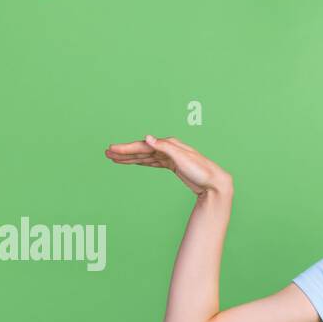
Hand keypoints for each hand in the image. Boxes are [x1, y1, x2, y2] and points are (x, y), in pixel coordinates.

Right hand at [104, 135, 231, 196]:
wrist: (215, 183)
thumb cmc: (202, 171)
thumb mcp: (183, 159)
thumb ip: (165, 147)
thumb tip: (147, 137)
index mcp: (169, 145)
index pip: (143, 146)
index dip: (126, 148)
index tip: (111, 150)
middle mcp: (169, 149)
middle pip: (142, 150)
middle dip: (124, 152)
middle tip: (107, 154)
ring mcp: (171, 157)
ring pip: (146, 156)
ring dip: (131, 157)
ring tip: (115, 159)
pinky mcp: (174, 166)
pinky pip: (153, 162)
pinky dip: (143, 162)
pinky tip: (135, 162)